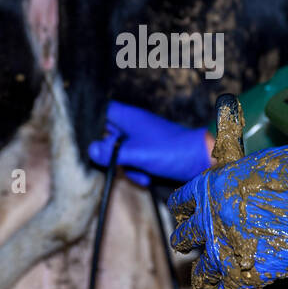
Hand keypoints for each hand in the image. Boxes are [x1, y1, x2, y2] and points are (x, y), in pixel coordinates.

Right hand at [87, 100, 213, 185]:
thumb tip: (91, 150)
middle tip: (116, 162)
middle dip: (110, 153)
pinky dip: (138, 170)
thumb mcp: (135, 154)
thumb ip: (110, 153)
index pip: (102, 110)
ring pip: (120, 152)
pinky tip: (148, 178)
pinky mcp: (150, 151)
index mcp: (128, 117)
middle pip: (108, 136)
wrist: (200, 161)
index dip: (92, 122)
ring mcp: (142, 138)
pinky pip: (134, 161)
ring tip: (140, 173)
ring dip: (126, 166)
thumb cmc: (170, 151)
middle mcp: (133, 125)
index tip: (87, 139)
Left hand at [167, 138, 287, 288]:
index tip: (187, 220)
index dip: (184, 214)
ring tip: (207, 281)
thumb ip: (234, 187)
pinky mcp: (249, 273)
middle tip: (193, 251)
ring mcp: (227, 249)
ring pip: (202, 273)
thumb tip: (232, 201)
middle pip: (183, 240)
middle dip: (187, 245)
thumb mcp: (252, 167)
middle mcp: (210, 220)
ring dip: (204, 277)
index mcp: (209, 188)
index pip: (180, 204)